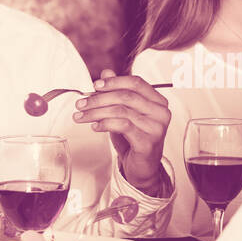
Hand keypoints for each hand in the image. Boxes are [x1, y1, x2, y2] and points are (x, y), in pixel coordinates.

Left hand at [73, 68, 171, 194]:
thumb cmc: (134, 138)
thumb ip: (117, 92)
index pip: (136, 83)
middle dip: (99, 98)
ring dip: (97, 112)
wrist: (142, 167)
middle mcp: (161, 112)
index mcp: (158, 101)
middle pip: (126, 96)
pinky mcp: (148, 142)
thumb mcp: (124, 113)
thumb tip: (105, 73)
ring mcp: (156, 128)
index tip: (94, 85)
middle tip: (80, 103)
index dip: (114, 82)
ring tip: (81, 116)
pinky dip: (105, 124)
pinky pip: (123, 126)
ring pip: (121, 111)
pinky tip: (94, 127)